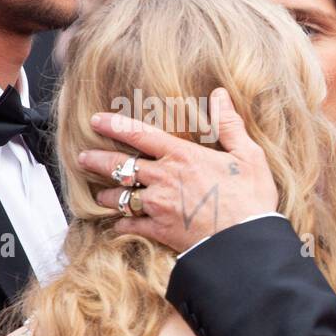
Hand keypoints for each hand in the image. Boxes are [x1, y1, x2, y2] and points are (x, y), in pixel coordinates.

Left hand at [78, 88, 277, 253]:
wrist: (247, 240)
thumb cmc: (252, 197)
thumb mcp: (249, 156)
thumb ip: (229, 125)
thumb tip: (220, 95)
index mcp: (182, 156)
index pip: (138, 134)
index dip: (113, 125)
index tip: (96, 120)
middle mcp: (163, 178)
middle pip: (118, 165)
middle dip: (96, 160)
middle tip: (83, 158)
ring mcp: (158, 205)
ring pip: (119, 196)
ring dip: (107, 194)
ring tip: (101, 193)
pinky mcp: (159, 230)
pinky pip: (129, 225)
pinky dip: (120, 224)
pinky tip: (118, 224)